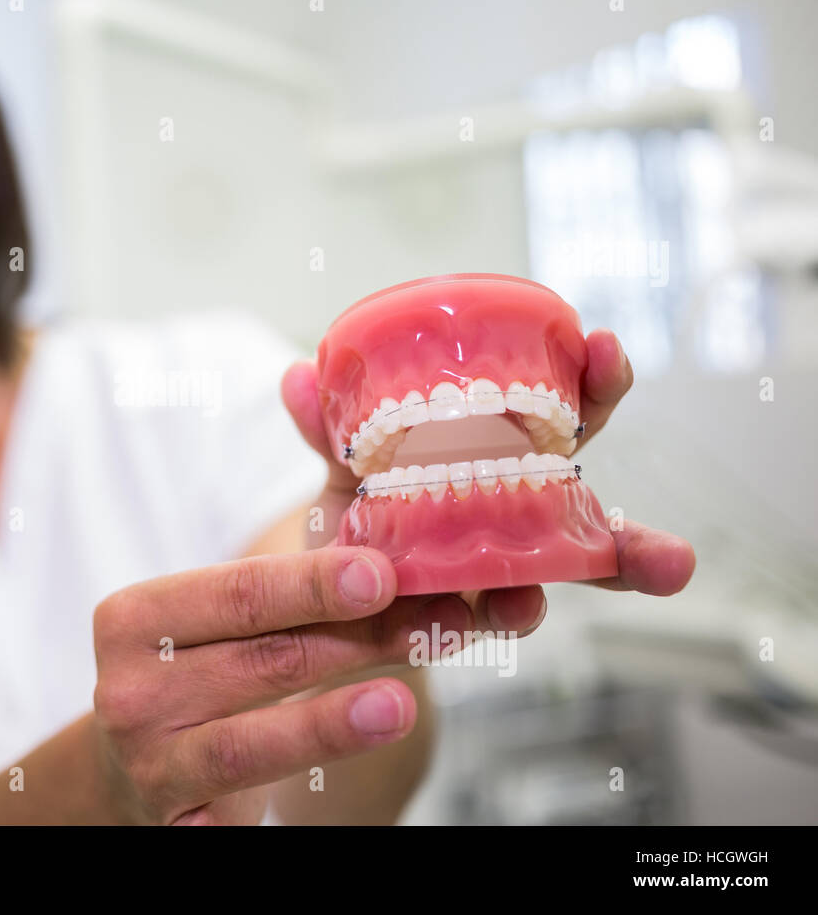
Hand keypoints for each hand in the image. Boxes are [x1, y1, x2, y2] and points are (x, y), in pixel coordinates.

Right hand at [92, 547, 437, 823]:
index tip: (381, 572)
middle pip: (259, 660)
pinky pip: (233, 808)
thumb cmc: (192, 671)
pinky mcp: (177, 819)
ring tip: (400, 705)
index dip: (311, 584)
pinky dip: (276, 798)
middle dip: (356, 638)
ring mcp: (150, 759)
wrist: (129, 758)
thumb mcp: (214, 625)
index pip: (235, 592)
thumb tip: (394, 572)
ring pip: (251, 742)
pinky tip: (327, 787)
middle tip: (430, 622)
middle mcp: (132, 689)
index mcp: (138, 619)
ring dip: (333, 723)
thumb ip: (283, 600)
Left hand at [278, 327, 695, 637]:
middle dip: (637, 538)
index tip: (604, 347)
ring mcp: (500, 568)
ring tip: (548, 602)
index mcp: (507, 450)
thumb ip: (326, 426)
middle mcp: (521, 510)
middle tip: (670, 558)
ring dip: (579, 599)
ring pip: (560, 582)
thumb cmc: (359, 500)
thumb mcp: (343, 458)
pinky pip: (477, 620)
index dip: (595, 379)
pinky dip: (477, 618)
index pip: (568, 409)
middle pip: (590, 513)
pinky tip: (472, 619)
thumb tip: (298, 375)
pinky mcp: (458, 614)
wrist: (324, 575)